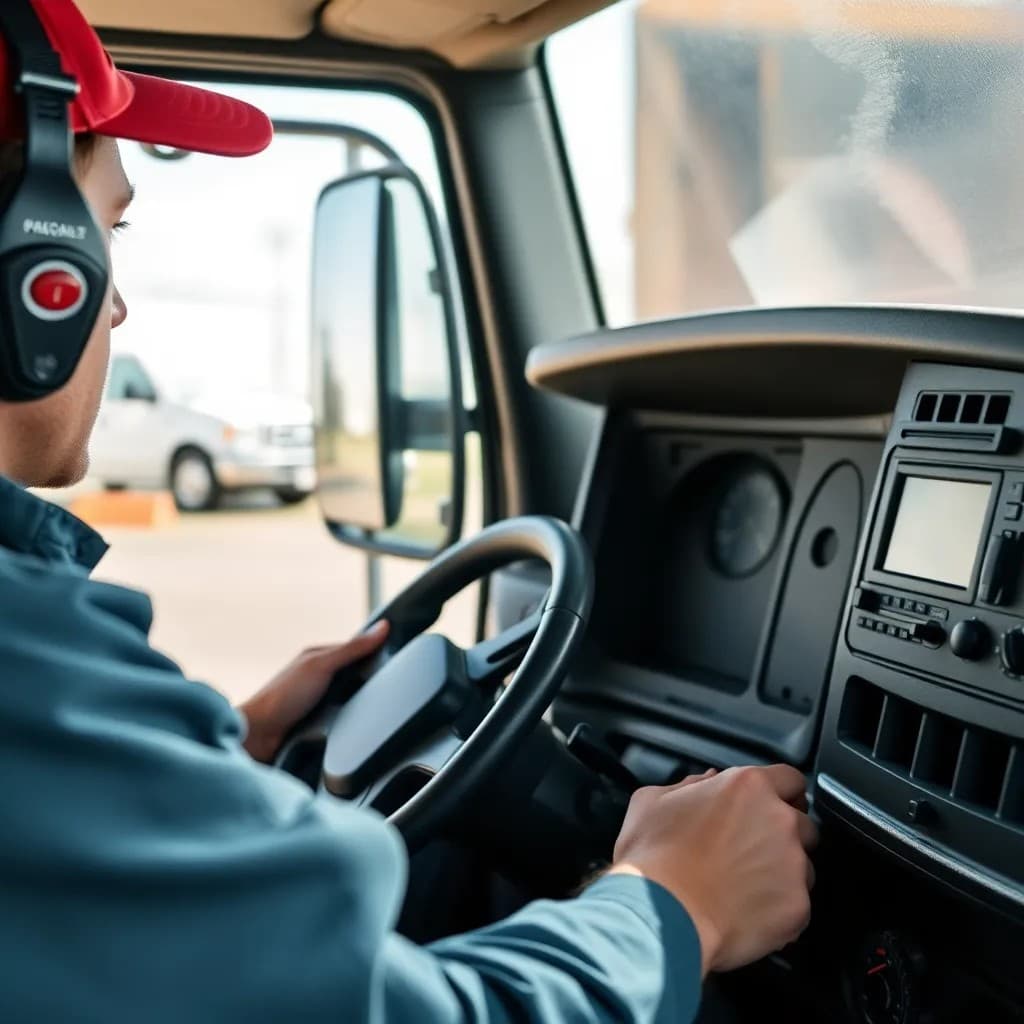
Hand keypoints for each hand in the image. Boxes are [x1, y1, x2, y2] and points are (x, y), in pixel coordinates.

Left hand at [239, 620, 389, 762]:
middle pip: (357, 676)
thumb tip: (383, 627)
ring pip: (354, 701)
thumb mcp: (321, 666)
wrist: (257, 738)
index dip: (377, 653)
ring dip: (362, 706)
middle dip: (372, 683)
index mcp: (319, 658)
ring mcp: (320, 703)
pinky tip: (361, 728)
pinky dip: (353, 724)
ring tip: (378, 710)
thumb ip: (352, 649)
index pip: (357, 650)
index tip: (401, 656)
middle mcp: (320, 679)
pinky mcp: (320, 726)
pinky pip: (346, 722)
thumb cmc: (282, 697)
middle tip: (393, 687)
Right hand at [609, 764, 816, 976]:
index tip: (772, 806)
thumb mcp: (652, 802)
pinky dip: (778, 910)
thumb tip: (705, 781)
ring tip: (746, 889)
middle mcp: (780, 820)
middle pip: (802, 823)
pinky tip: (748, 914)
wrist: (662, 916)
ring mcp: (793, 865)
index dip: (782, 793)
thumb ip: (687, 785)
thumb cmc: (653, 858)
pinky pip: (797, 905)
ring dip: (783, 873)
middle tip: (752, 852)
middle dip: (783, 835)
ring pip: (803, 866)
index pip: (790, 779)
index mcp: (748, 787)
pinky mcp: (797, 906)